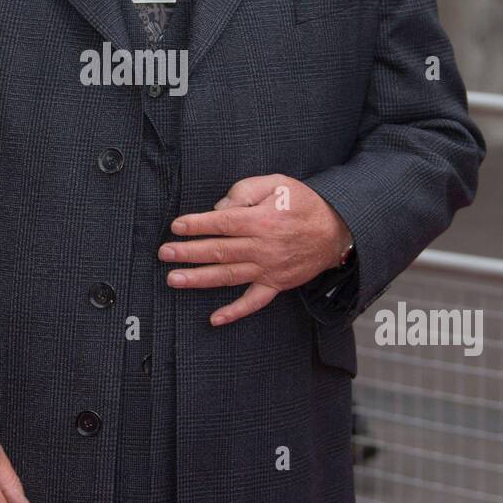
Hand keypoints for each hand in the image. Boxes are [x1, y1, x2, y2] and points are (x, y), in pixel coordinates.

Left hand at [158, 173, 352, 326]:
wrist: (337, 229)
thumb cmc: (303, 203)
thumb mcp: (277, 183)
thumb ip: (245, 190)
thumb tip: (219, 207)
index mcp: (261, 220)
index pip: (221, 223)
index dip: (196, 224)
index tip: (176, 226)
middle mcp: (262, 247)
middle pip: (219, 250)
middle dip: (188, 252)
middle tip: (165, 253)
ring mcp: (269, 269)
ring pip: (228, 276)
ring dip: (199, 279)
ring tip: (174, 279)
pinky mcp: (277, 284)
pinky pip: (254, 302)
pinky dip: (235, 312)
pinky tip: (215, 319)